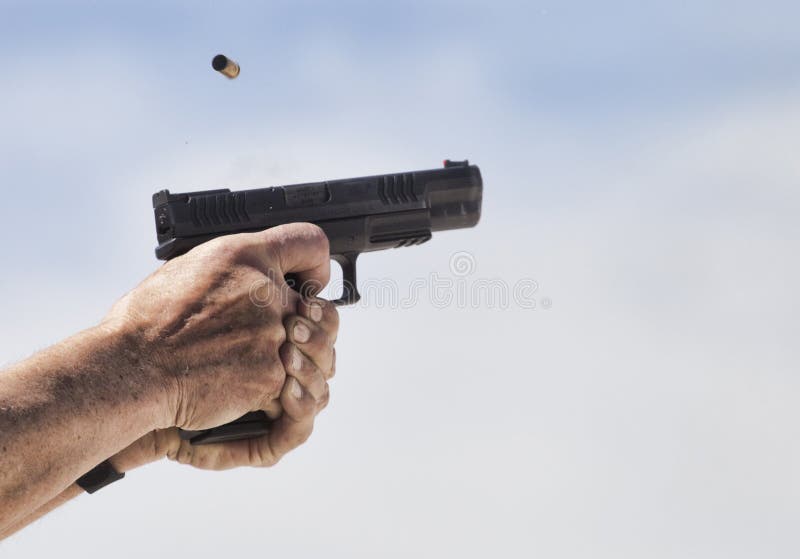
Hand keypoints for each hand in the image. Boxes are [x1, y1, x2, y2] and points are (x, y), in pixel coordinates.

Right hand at [103, 223, 330, 458]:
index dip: (316, 264)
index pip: (311, 242)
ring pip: (318, 352)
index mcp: (245, 256)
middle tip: (292, 339)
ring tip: (280, 371)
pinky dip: (282, 396)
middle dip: (310, 327)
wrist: (132, 369)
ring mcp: (273, 335)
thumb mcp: (187, 268)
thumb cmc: (146, 323)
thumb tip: (246, 277)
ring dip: (304, 364)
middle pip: (321, 309)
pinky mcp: (271, 376)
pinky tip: (262, 394)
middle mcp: (266, 292)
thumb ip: (232, 270)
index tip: (310, 281)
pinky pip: (296, 387)